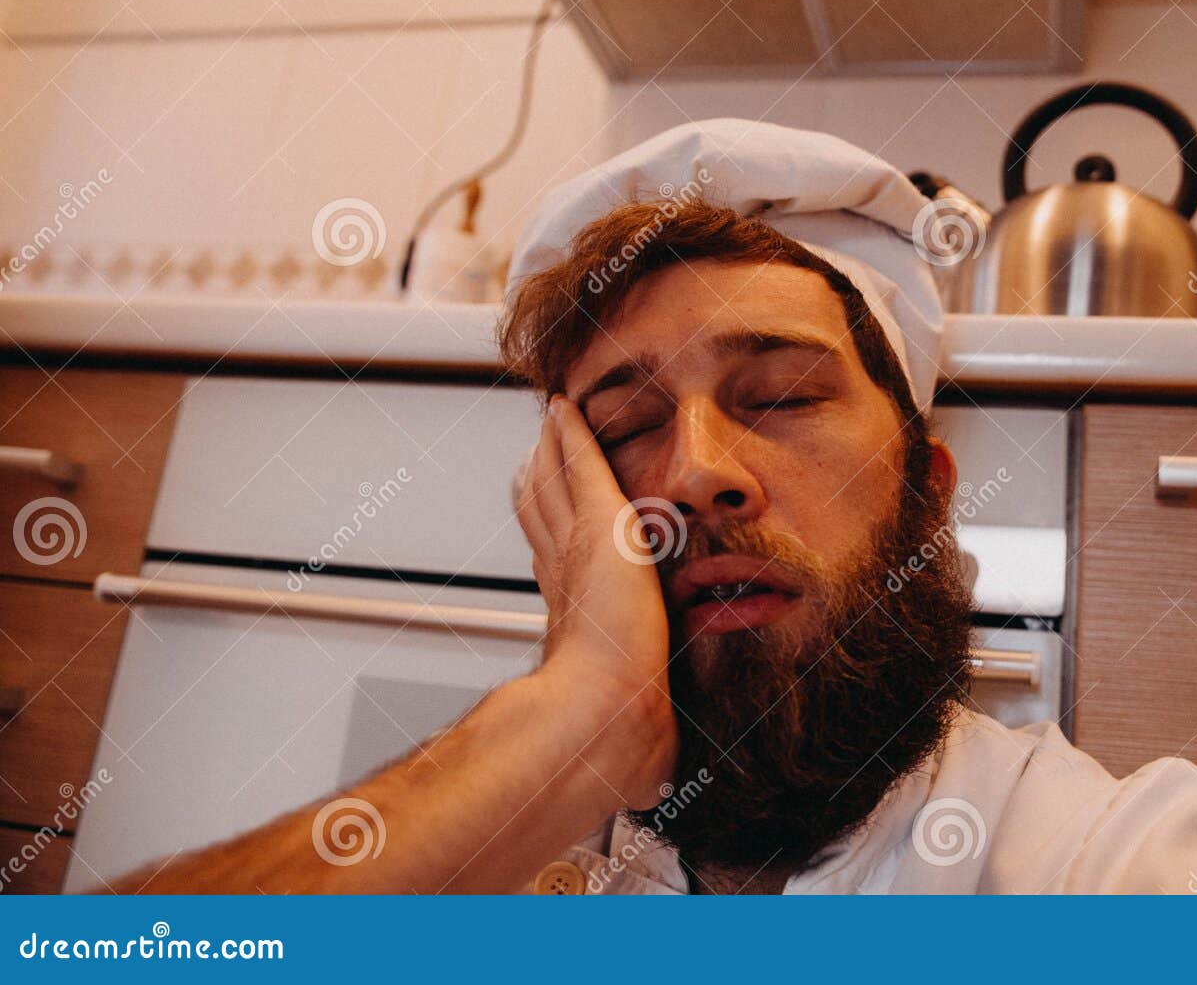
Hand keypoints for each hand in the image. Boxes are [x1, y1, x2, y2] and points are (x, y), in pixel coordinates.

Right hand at [515, 394, 675, 806]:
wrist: (606, 716)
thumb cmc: (618, 731)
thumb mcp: (633, 724)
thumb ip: (641, 742)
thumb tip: (655, 789)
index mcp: (572, 616)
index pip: (555, 561)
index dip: (548, 536)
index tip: (547, 519)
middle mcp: (564, 575)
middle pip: (544, 512)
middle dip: (542, 481)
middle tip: (538, 450)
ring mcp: (576, 546)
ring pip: (556, 483)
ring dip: (553, 453)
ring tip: (551, 425)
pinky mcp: (599, 522)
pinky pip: (582, 461)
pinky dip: (572, 434)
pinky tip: (568, 410)